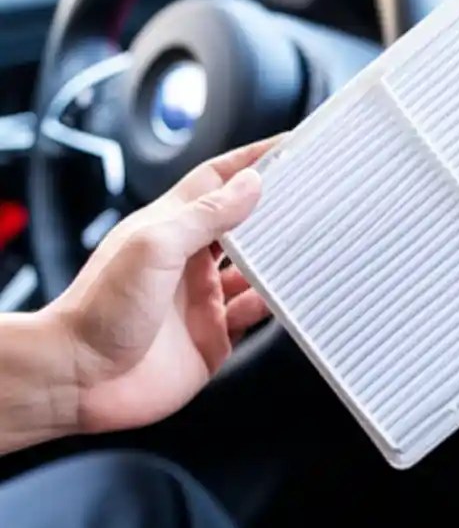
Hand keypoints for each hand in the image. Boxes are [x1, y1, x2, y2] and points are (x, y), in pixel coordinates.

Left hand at [46, 136, 279, 433]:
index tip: (286, 147)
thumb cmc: (98, 310)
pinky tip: (288, 296)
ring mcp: (201, 300)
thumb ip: (206, 216)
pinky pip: (254, 314)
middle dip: (274, 209)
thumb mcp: (155, 247)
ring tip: (308, 245)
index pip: (217, 182)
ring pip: (255, 270)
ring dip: (279, 259)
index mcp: (169, 228)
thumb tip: (251, 184)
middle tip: (310, 196)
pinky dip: (275, 304)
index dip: (250, 162)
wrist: (79, 380)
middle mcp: (187, 261)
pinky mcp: (212, 337)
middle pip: (242, 224)